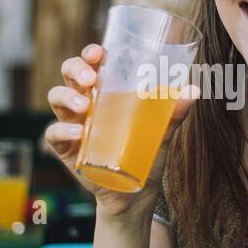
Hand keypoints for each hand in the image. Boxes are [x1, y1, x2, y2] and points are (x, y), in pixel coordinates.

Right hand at [44, 44, 197, 218]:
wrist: (134, 194)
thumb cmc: (145, 154)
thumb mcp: (161, 133)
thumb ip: (173, 113)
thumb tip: (193, 91)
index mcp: (106, 91)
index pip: (91, 63)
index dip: (90, 53)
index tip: (98, 53)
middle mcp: (86, 102)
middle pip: (69, 74)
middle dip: (76, 69)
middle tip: (91, 79)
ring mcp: (73, 123)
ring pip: (56, 97)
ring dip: (67, 96)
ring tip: (84, 106)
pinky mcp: (66, 148)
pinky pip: (53, 133)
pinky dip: (62, 130)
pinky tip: (78, 133)